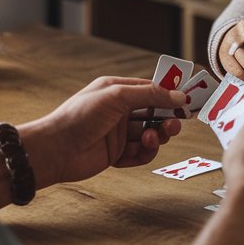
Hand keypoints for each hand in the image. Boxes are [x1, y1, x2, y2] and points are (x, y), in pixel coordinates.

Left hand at [23, 76, 185, 186]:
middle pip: (154, 114)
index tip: (188, 102)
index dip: (170, 96)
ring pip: (149, 135)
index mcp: (117, 90)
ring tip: (152, 139)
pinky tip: (139, 152)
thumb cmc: (80, 116)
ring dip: (156, 138)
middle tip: (176, 125)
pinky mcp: (116, 154)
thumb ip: (150, 95)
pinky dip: (144, 154)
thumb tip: (179, 96)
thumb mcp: (117, 96)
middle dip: (167, 120)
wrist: (54, 149)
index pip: (152, 90)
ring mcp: (118, 133)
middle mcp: (119, 111)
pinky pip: (139, 154)